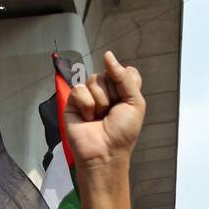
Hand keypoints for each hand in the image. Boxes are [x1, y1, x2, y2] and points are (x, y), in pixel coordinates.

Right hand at [63, 51, 144, 166]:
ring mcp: (89, 95)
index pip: (124, 71)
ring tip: (99, 117)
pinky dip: (86, 105)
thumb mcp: (135, 103)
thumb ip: (124, 77)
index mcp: (123, 91)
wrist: (105, 152)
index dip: (125, 81)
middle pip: (108, 73)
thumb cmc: (122, 134)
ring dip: (100, 102)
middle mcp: (106, 91)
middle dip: (112, 94)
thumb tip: (107, 55)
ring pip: (94, 80)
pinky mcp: (73, 102)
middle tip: (110, 113)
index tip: (125, 97)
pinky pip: (80, 90)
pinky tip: (88, 118)